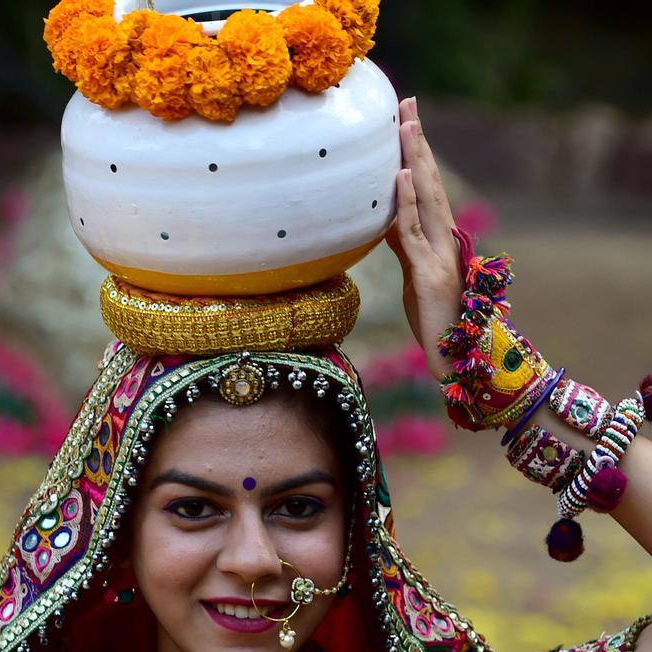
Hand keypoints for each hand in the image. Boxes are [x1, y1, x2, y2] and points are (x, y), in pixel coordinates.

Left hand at [385, 97, 462, 380]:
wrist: (454, 361)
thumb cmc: (435, 320)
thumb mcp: (414, 274)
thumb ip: (404, 245)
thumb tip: (385, 220)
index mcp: (438, 238)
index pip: (426, 185)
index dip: (417, 150)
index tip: (406, 117)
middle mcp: (442, 239)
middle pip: (429, 180)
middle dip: (417, 140)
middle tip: (407, 102)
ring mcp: (438, 255)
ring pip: (426, 197)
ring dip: (415, 159)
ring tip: (405, 124)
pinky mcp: (428, 275)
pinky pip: (413, 233)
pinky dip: (408, 203)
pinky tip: (403, 176)